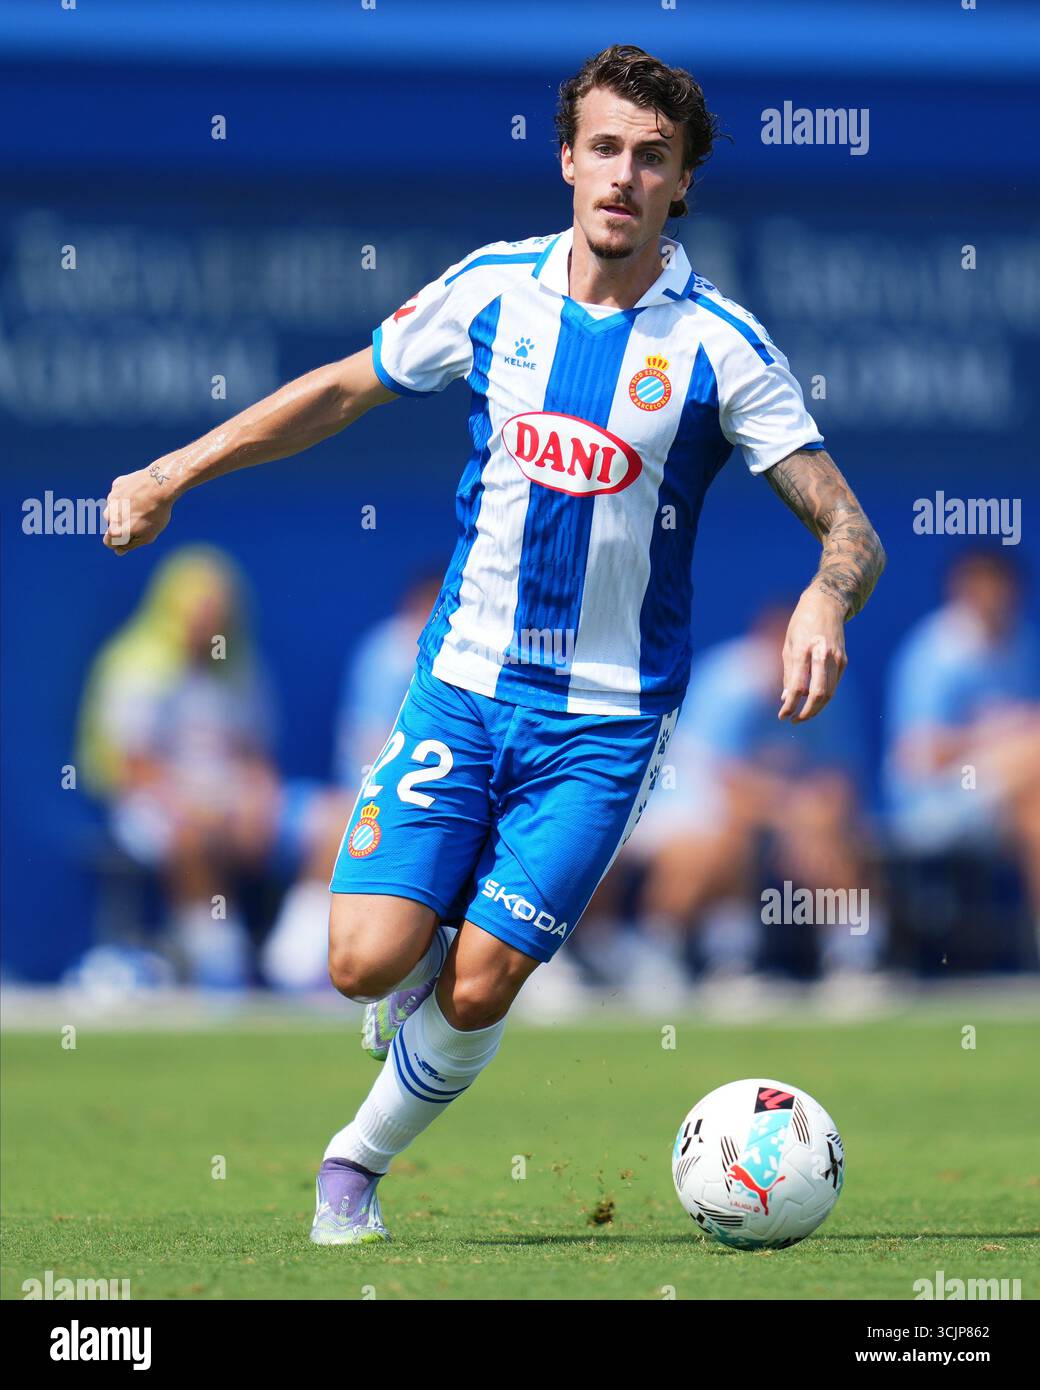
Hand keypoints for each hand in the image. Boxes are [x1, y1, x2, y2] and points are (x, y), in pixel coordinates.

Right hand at [103, 462, 174, 553]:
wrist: (160, 484)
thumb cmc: (155, 513)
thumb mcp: (147, 535)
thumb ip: (131, 544)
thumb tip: (118, 551)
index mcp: (116, 529)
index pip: (108, 542)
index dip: (118, 543)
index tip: (129, 538)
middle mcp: (109, 514)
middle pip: (112, 524)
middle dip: (123, 524)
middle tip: (141, 519)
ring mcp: (112, 498)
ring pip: (115, 508)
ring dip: (124, 509)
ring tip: (142, 506)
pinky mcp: (117, 485)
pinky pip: (121, 494)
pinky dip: (128, 495)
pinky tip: (141, 494)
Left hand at [777, 585, 848, 722]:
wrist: (825, 604)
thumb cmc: (800, 625)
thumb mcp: (787, 645)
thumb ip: (788, 673)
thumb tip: (786, 698)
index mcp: (804, 649)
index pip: (798, 686)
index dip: (790, 705)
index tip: (782, 716)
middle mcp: (822, 654)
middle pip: (819, 693)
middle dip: (807, 712)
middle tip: (795, 720)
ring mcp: (836, 658)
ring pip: (830, 692)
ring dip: (817, 708)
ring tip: (803, 715)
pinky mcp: (844, 660)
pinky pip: (834, 684)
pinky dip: (824, 696)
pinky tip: (812, 700)